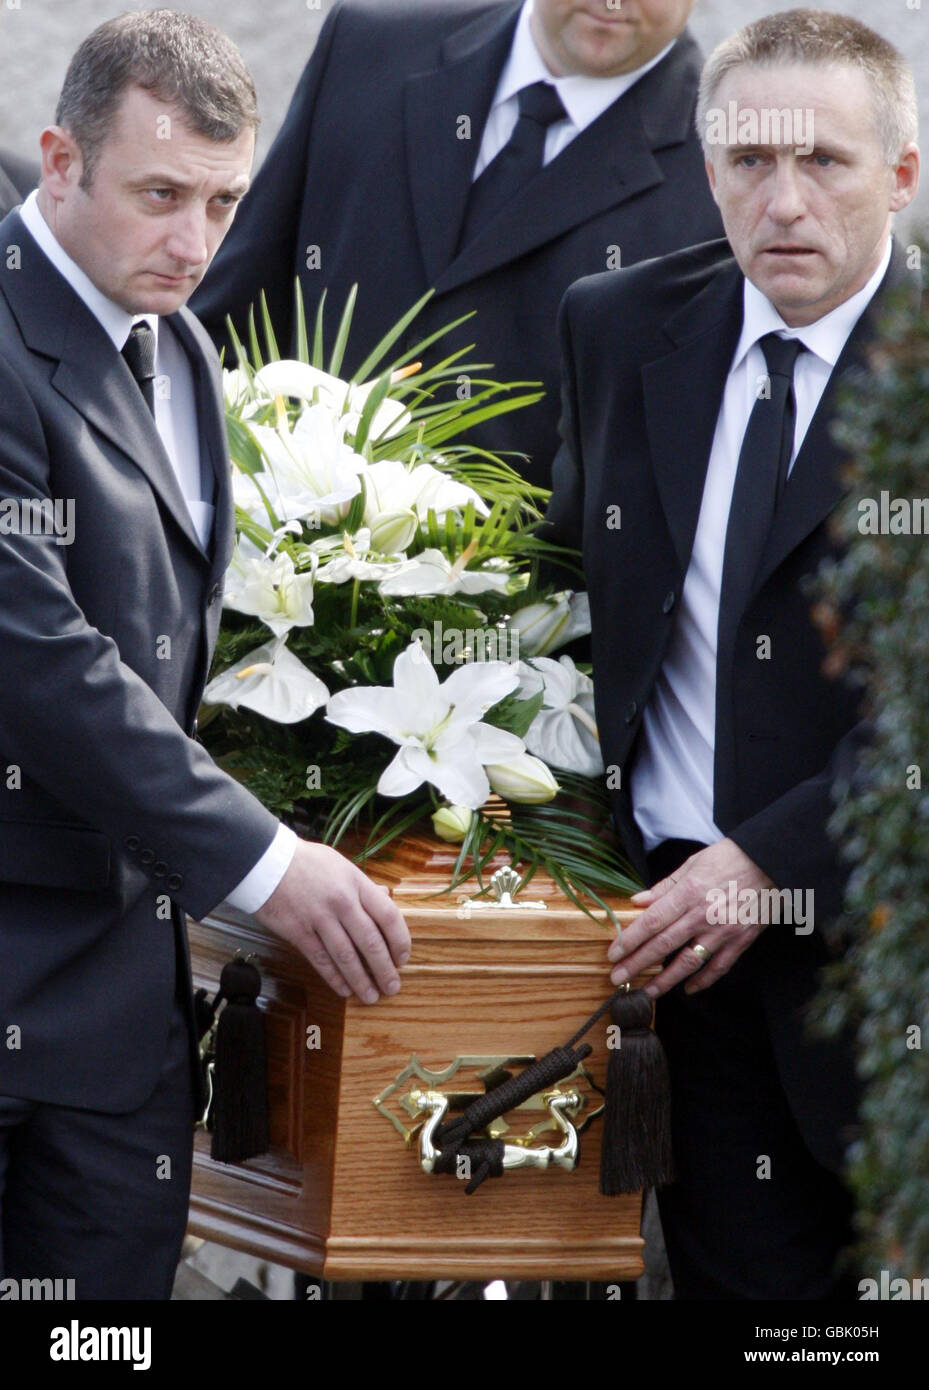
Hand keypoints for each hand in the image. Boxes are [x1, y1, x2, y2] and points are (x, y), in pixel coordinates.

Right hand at [253, 839, 410, 1003]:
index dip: (399, 941)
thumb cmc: (306, 862)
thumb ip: (364, 885)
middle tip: (392, 987)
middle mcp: (342, 902)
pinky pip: (320, 960)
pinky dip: (334, 978)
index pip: (389, 916)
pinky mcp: (298, 932)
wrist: (265, 861)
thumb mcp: (342, 865)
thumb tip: (387, 898)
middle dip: (384, 969)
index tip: (402, 959)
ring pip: (346, 956)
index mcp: (357, 883)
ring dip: (361, 980)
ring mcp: (320, 918)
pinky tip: (344, 990)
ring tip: (371, 996)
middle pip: (370, 942)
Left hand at [607, 838, 774, 997]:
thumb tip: (637, 901)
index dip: (630, 940)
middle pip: (664, 945)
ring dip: (665, 981)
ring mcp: (723, 931)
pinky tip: (688, 989)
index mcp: (689, 892)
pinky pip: (719, 966)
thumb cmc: (730, 858)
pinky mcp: (741, 940)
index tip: (613, 954)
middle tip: (617, 979)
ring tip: (646, 993)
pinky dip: (703, 980)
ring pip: (689, 962)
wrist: (772, 862)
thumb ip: (664, 887)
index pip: (653, 921)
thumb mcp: (693, 864)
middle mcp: (704, 915)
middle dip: (638, 964)